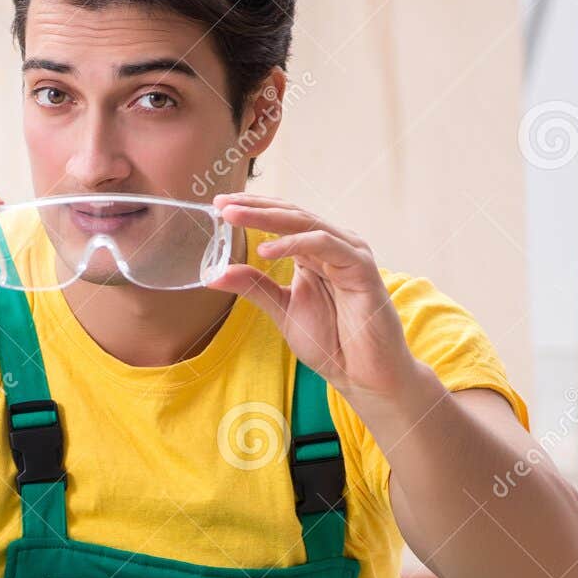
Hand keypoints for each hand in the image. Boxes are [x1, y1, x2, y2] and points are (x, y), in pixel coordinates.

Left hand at [208, 192, 417, 402]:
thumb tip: (215, 273)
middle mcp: (331, 245)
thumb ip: (254, 287)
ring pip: (305, 223)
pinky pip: (324, 244)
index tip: (218, 206)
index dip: (251, 209)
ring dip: (266, 218)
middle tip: (221, 204)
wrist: (362, 373)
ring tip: (233, 217)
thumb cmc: (330, 342)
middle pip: (290, 215)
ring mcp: (348, 252)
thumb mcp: (282, 309)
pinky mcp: (361, 265)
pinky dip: (294, 244)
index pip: (280, 220)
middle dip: (253, 207)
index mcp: (314, 251)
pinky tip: (265, 251)